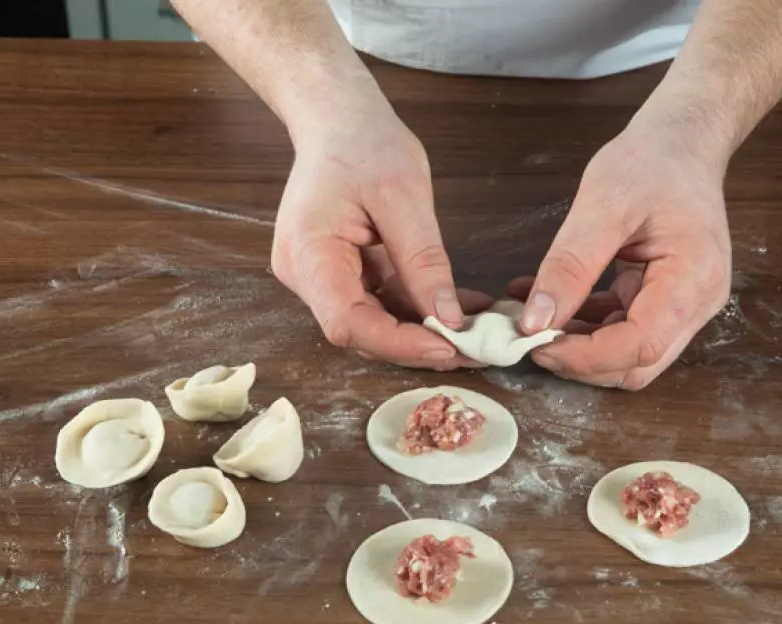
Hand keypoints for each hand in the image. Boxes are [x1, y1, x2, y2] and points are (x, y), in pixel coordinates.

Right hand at [271, 102, 490, 368]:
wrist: (339, 118)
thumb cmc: (362, 143)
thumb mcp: (402, 196)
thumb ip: (423, 261)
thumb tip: (448, 318)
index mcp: (307, 253)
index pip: (348, 322)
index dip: (398, 343)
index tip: (448, 346)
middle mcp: (307, 273)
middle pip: (360, 330)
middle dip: (416, 343)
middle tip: (472, 347)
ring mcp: (323, 276)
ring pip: (374, 321)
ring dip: (423, 328)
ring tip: (474, 330)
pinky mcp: (344, 272)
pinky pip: (382, 301)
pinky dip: (419, 306)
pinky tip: (459, 307)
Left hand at [512, 119, 731, 389]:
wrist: (683, 141)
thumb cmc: (653, 163)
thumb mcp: (603, 206)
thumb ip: (569, 265)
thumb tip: (534, 321)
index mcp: (692, 280)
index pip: (640, 346)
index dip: (586, 357)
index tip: (536, 346)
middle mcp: (696, 304)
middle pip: (638, 364)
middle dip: (581, 362)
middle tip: (529, 342)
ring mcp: (683, 305)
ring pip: (628, 354)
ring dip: (579, 346)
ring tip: (532, 323)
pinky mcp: (663, 299)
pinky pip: (622, 328)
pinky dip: (584, 325)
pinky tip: (546, 305)